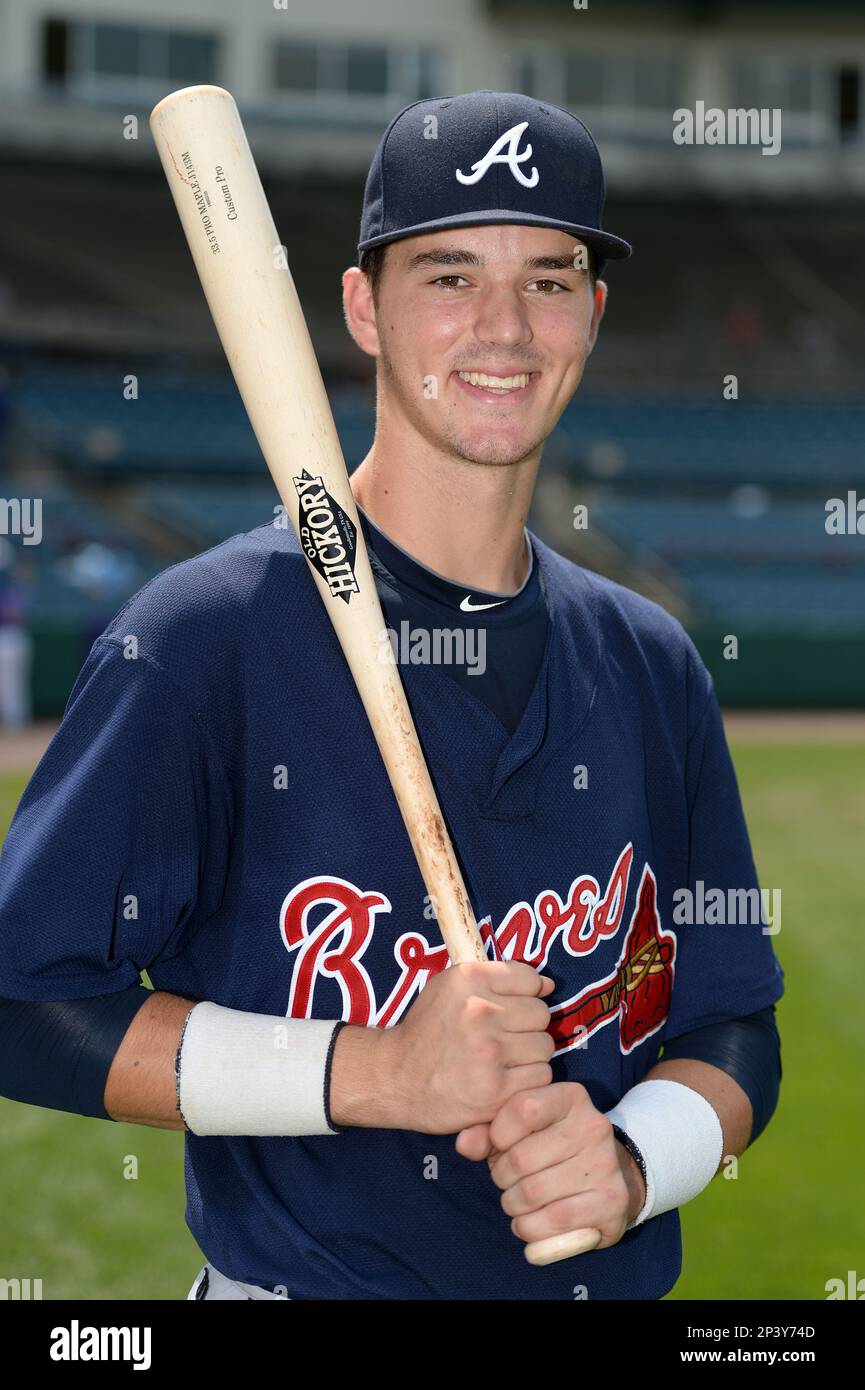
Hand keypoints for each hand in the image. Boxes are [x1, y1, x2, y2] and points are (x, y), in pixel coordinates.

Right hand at [331, 961, 554, 1131]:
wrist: (394, 1078)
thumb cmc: (427, 1031)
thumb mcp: (450, 987)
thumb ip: (498, 980)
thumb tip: (549, 985)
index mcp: (469, 979)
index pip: (531, 979)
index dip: (525, 996)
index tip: (508, 1010)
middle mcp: (480, 1012)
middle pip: (541, 1015)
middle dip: (527, 1027)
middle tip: (503, 1039)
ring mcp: (489, 1052)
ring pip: (545, 1046)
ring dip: (530, 1056)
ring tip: (502, 1061)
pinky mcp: (496, 1090)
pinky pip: (540, 1077)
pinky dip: (527, 1081)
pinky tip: (504, 1080)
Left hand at [456, 1082, 646, 1249]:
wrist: (610, 1180)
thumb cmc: (551, 1150)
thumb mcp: (519, 1132)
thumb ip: (487, 1133)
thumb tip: (464, 1143)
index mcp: (570, 1097)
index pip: (522, 1107)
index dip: (498, 1134)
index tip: (500, 1146)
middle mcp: (593, 1126)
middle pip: (521, 1157)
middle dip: (501, 1177)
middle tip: (507, 1181)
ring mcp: (605, 1164)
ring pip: (532, 1193)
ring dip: (512, 1205)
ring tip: (517, 1201)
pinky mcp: (611, 1201)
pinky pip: (553, 1220)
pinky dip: (529, 1228)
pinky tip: (530, 1222)